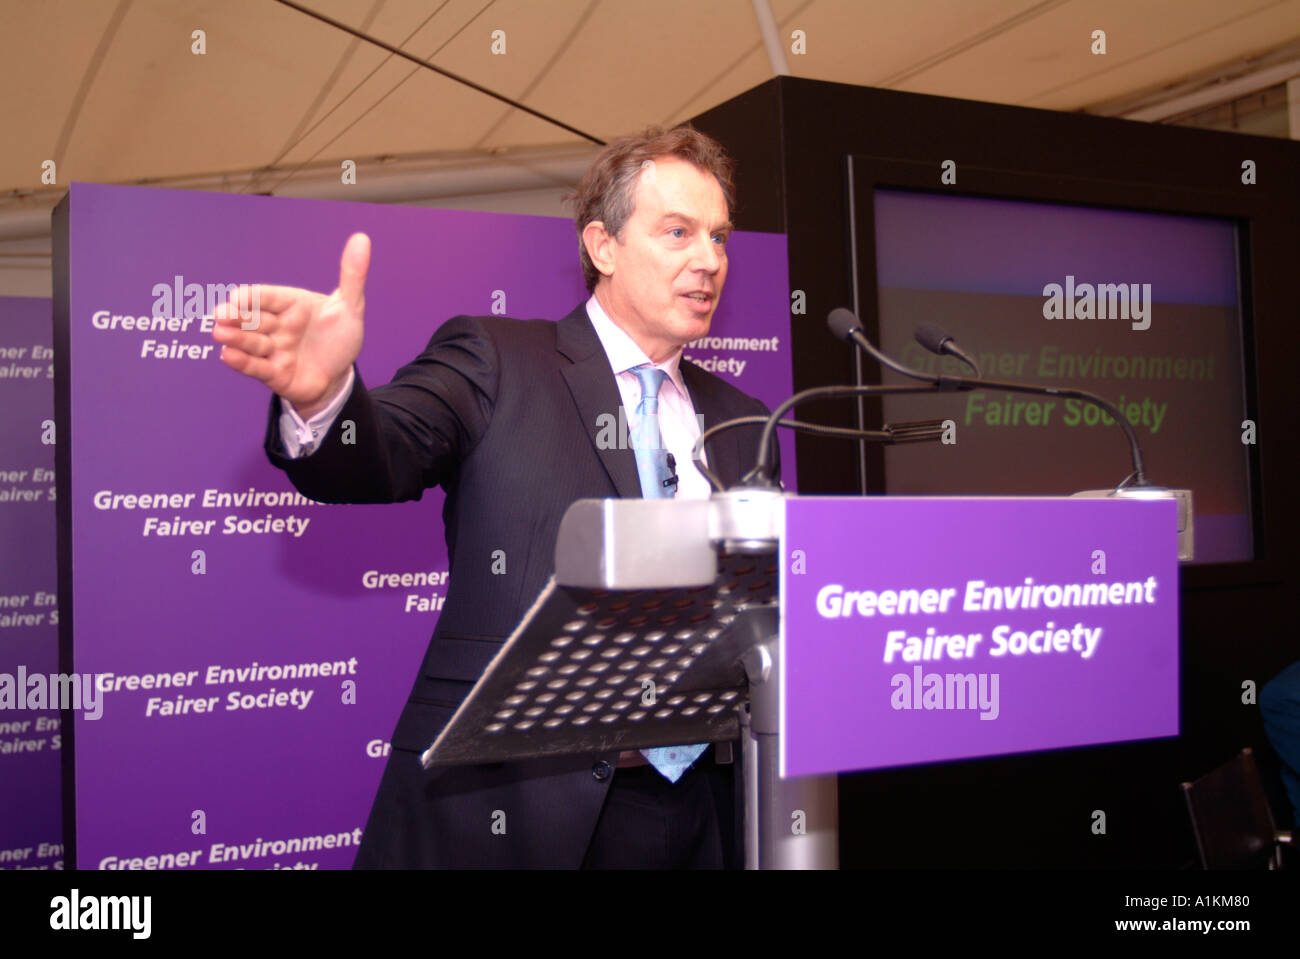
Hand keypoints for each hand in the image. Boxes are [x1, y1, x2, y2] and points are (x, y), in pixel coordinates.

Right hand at [212, 232, 368, 416]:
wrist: (340, 376)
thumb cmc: (340, 337)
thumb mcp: (351, 307)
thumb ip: (352, 275)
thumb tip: (362, 238)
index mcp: (292, 305)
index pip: (270, 297)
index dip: (253, 298)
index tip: (237, 296)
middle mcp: (278, 325)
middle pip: (254, 319)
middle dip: (236, 317)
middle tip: (221, 314)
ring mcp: (274, 350)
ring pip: (252, 343)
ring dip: (236, 338)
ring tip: (220, 333)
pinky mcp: (274, 374)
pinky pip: (256, 368)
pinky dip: (242, 362)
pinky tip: (228, 355)